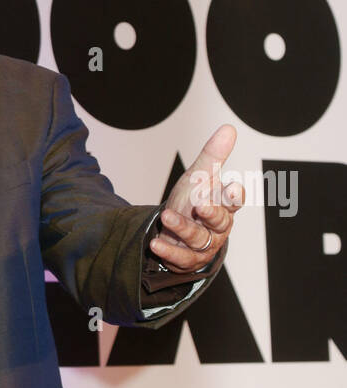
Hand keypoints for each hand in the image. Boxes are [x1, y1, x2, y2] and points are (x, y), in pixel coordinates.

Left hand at [152, 124, 244, 273]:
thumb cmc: (193, 200)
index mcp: (224, 205)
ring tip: (167, 217)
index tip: (232, 187)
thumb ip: (213, 155)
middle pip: (220, 221)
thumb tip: (229, 128)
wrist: (175, 228)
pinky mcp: (187, 259)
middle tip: (200, 204)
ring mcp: (203, 245)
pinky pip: (180, 258)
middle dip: (212, 213)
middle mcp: (217, 227)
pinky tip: (154, 244)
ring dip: (183, 228)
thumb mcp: (200, 176)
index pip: (234, 200)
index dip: (234, 195)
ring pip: (198, 239)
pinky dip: (167, 251)